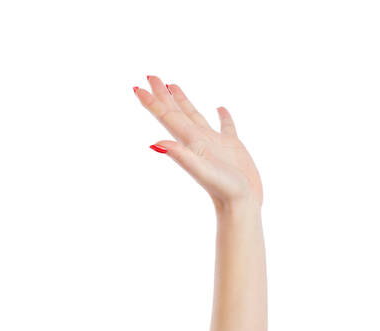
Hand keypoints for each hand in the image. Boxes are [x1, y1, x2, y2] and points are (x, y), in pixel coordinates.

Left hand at [133, 76, 262, 211]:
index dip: (152, 103)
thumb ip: (180, 156)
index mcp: (190, 142)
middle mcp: (198, 140)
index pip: (167, 117)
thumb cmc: (224, 190)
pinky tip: (219, 108)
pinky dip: (222, 115)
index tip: (137, 86)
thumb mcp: (201, 170)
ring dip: (183, 100)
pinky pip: (225, 125)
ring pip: (195, 115)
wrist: (242, 207)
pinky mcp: (231, 147)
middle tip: (150, 75)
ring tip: (172, 85)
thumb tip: (155, 144)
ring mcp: (214, 143)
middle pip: (176, 112)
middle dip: (162, 95)